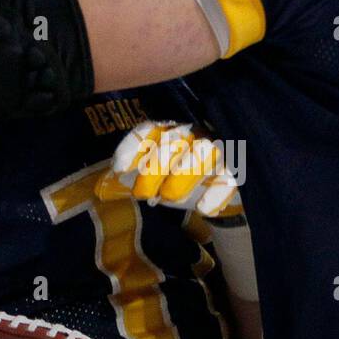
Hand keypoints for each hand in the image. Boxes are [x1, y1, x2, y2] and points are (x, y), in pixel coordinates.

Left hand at [96, 120, 242, 218]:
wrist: (219, 197)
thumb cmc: (182, 183)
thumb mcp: (156, 181)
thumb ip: (132, 181)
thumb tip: (101, 191)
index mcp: (171, 133)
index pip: (151, 130)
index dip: (134, 146)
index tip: (119, 167)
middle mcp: (194, 135)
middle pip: (174, 140)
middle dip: (155, 167)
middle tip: (142, 194)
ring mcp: (219, 150)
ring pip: (203, 152)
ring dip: (183, 176)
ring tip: (170, 198)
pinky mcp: (238, 170)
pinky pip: (229, 176)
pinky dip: (216, 193)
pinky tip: (203, 208)